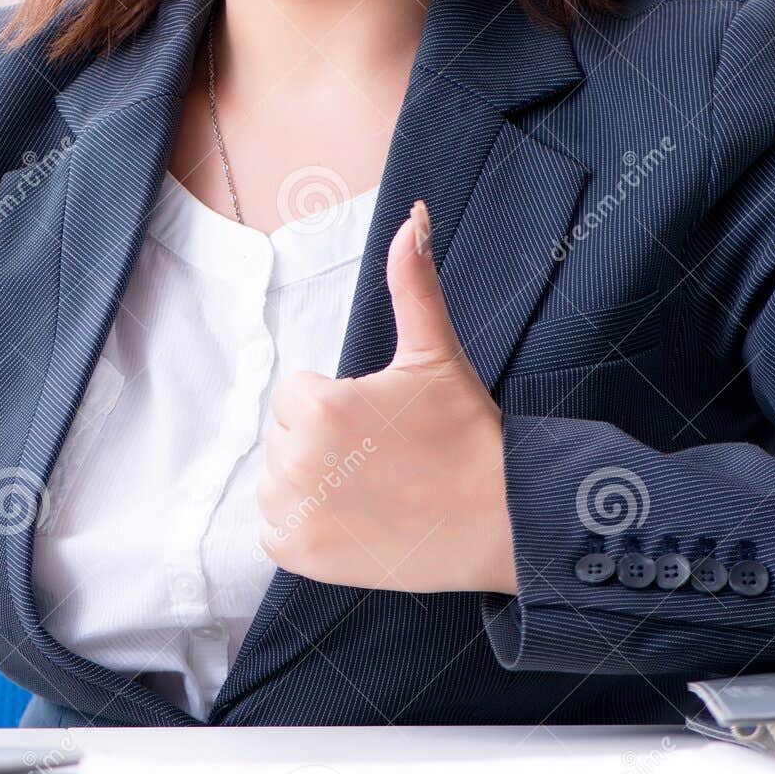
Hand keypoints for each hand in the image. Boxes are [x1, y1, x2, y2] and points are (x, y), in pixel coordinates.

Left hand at [257, 198, 518, 595]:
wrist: (499, 518)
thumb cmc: (465, 431)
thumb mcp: (434, 352)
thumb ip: (412, 281)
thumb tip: (413, 216)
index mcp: (319, 405)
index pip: (296, 395)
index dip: (340, 404)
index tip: (384, 425)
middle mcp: (296, 460)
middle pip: (286, 436)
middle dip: (326, 441)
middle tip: (385, 457)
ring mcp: (296, 513)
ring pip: (278, 480)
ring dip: (312, 482)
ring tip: (372, 488)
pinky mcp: (300, 556)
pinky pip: (276, 529)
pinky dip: (306, 527)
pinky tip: (353, 520)